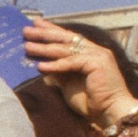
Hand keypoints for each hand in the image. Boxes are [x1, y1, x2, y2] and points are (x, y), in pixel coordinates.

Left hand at [22, 21, 136, 127]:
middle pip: (66, 38)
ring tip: (27, 47)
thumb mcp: (69, 84)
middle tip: (26, 30)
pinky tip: (40, 66)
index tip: (36, 24)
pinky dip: (56, 65)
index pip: (68, 37)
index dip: (52, 30)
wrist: (111, 112)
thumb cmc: (91, 102)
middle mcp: (94, 50)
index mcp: (89, 53)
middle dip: (45, 33)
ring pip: (66, 49)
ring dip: (45, 48)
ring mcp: (97, 55)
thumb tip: (42, 64)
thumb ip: (59, 72)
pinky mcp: (98, 63)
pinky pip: (72, 62)